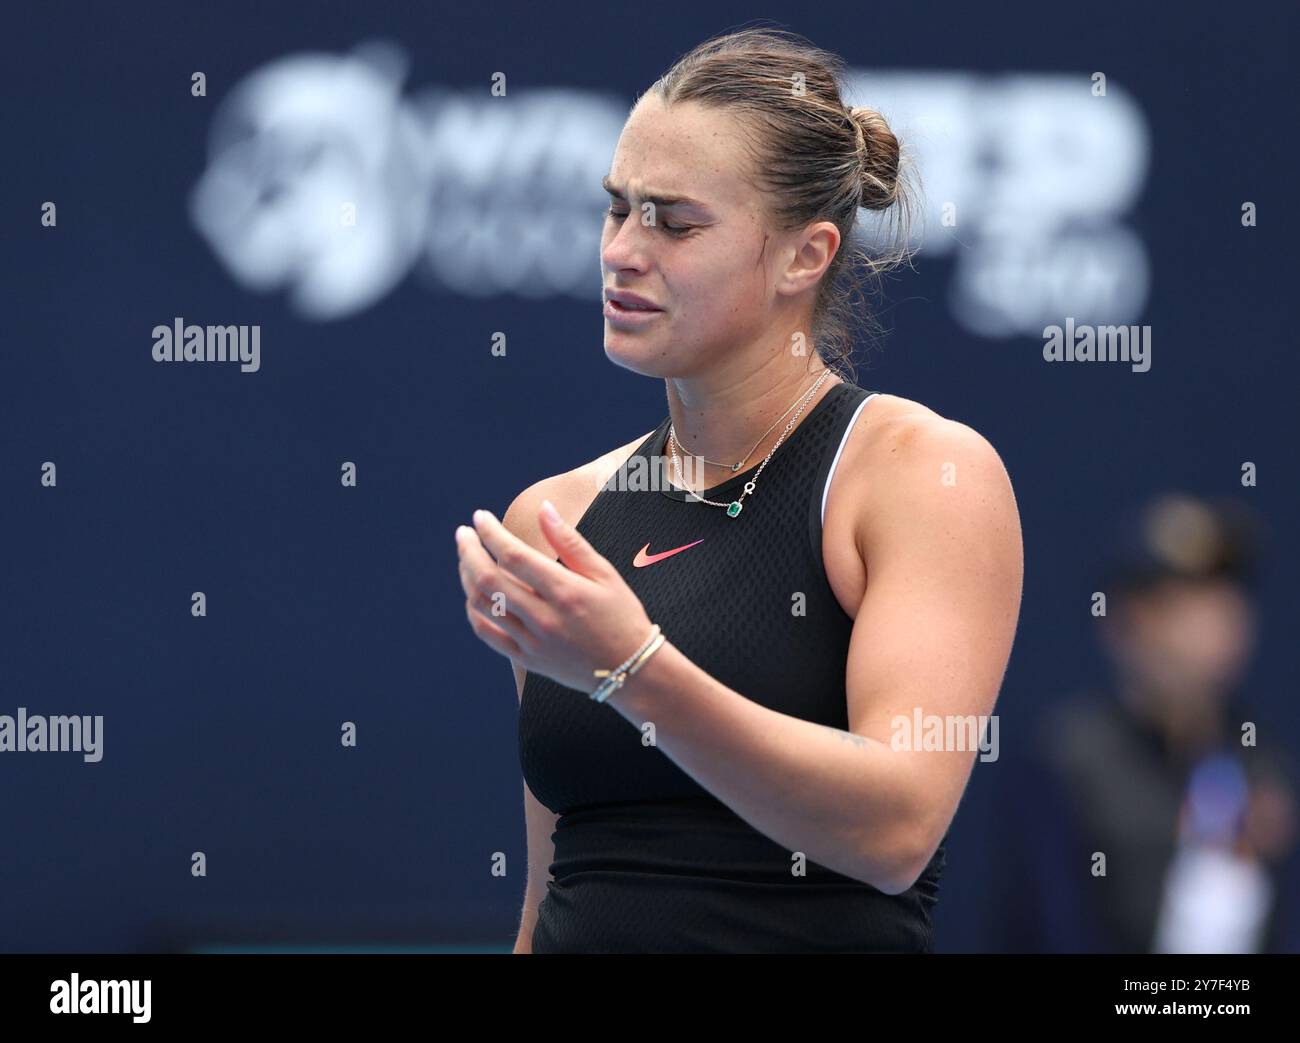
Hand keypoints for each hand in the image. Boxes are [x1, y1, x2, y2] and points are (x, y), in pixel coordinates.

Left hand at [455, 501, 655, 694]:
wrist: (631, 670)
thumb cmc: (621, 615)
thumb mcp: (604, 573)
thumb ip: (570, 541)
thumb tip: (544, 508)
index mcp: (566, 592)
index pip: (514, 556)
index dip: (491, 533)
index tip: (480, 517)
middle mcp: (545, 619)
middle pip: (488, 580)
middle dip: (469, 551)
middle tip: (463, 534)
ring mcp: (532, 642)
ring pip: (482, 605)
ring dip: (467, 577)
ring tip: (467, 559)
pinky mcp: (527, 659)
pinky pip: (487, 634)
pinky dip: (473, 610)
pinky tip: (474, 593)